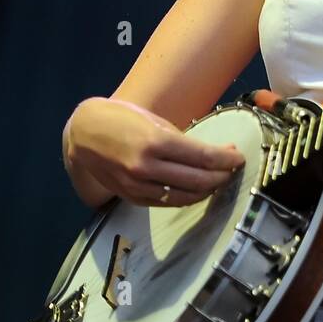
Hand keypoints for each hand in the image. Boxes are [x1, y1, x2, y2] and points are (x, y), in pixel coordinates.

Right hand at [65, 97, 245, 207]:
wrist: (83, 134)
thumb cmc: (122, 119)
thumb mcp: (154, 122)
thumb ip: (183, 140)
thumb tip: (216, 151)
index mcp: (155, 142)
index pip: (202, 157)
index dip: (226, 159)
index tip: (239, 157)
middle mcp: (147, 167)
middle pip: (197, 180)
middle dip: (221, 176)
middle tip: (232, 169)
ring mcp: (138, 186)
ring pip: (184, 197)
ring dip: (206, 190)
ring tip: (218, 180)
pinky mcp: (132, 197)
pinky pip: (166, 202)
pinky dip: (185, 197)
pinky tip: (195, 190)